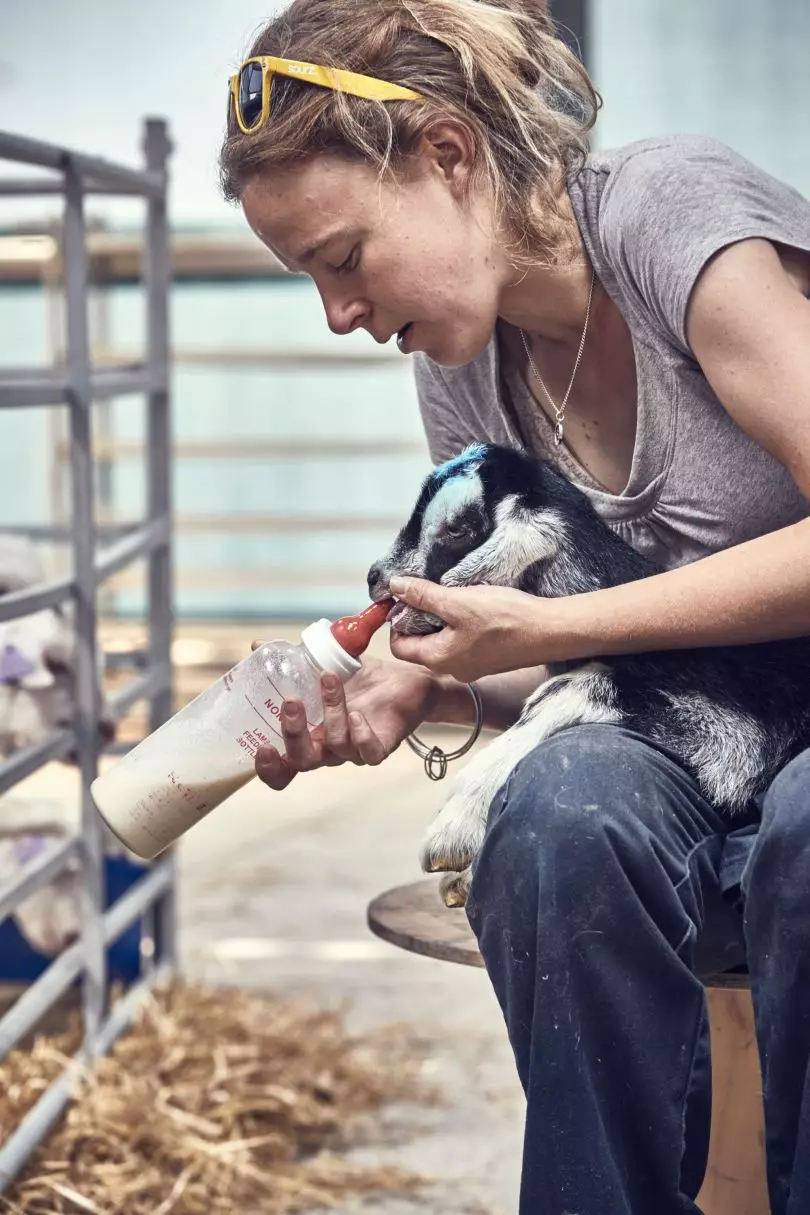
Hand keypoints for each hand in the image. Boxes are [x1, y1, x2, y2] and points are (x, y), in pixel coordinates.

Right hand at [251, 652, 436, 790]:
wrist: (406, 680)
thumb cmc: (363, 680)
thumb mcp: (323, 664)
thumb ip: (292, 661)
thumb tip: (256, 646)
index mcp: (310, 735)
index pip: (284, 766)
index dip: (269, 767)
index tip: (261, 747)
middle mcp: (329, 748)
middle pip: (303, 761)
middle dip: (293, 735)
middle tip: (291, 704)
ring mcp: (355, 750)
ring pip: (336, 746)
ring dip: (330, 711)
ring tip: (330, 679)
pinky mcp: (381, 746)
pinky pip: (369, 752)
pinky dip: (361, 734)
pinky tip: (357, 713)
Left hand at [388, 577, 552, 681]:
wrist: (550, 631)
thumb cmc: (506, 619)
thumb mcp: (458, 602)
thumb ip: (423, 596)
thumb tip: (395, 586)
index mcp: (439, 659)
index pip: (399, 646)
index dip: (397, 620)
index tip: (406, 597)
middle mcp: (452, 668)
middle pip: (420, 643)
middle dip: (420, 617)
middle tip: (430, 591)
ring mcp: (472, 666)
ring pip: (443, 641)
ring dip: (442, 618)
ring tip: (453, 596)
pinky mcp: (488, 658)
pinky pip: (463, 641)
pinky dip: (460, 624)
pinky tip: (473, 606)